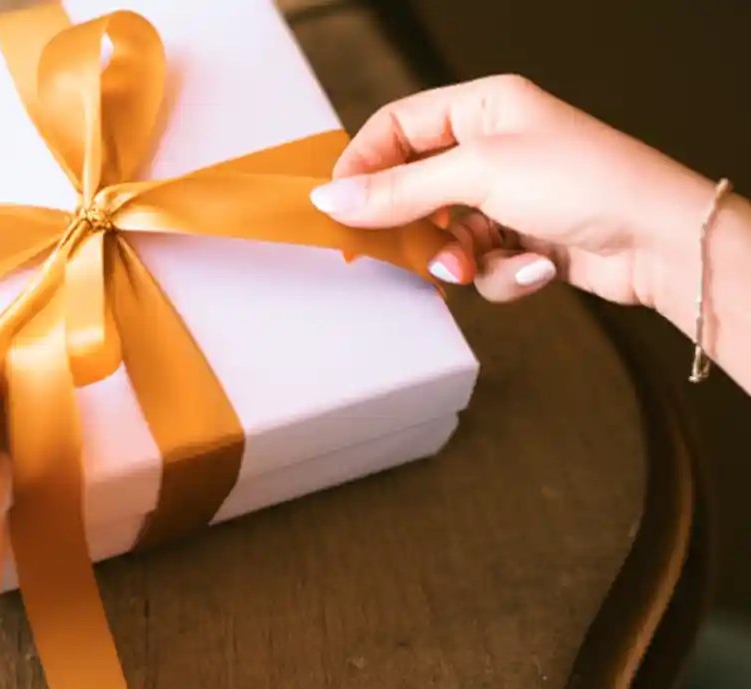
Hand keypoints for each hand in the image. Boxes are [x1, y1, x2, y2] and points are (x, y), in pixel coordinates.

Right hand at [311, 74, 718, 307]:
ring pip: (443, 233)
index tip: (339, 205)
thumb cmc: (586, 181)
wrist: (659, 240)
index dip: (363, 164)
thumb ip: (400, 189)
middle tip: (399, 248)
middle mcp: (492, 148)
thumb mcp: (479, 174)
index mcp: (482, 108)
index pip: (396, 127)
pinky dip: (497, 273)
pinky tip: (532, 268)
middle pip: (414, 186)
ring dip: (456, 257)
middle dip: (412, 224)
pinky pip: (478, 262)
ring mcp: (507, 196)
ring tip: (473, 264)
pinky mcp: (522, 239)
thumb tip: (335, 199)